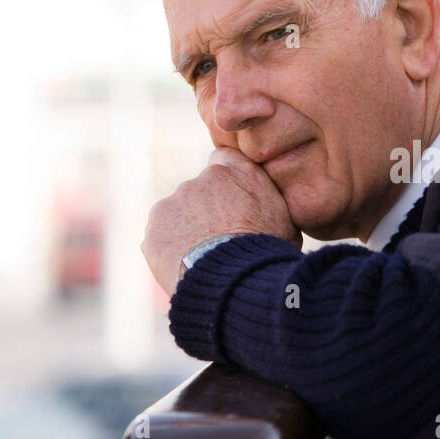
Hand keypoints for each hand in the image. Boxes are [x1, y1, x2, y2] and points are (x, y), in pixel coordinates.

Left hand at [142, 146, 300, 296]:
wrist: (237, 278)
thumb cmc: (268, 250)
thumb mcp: (284, 216)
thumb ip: (264, 196)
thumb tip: (261, 200)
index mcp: (236, 171)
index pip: (225, 160)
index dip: (228, 182)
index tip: (233, 202)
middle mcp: (201, 179)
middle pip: (200, 191)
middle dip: (207, 211)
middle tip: (223, 239)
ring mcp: (174, 202)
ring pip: (179, 214)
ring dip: (189, 230)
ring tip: (207, 259)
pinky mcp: (155, 227)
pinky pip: (163, 236)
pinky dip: (172, 249)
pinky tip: (190, 267)